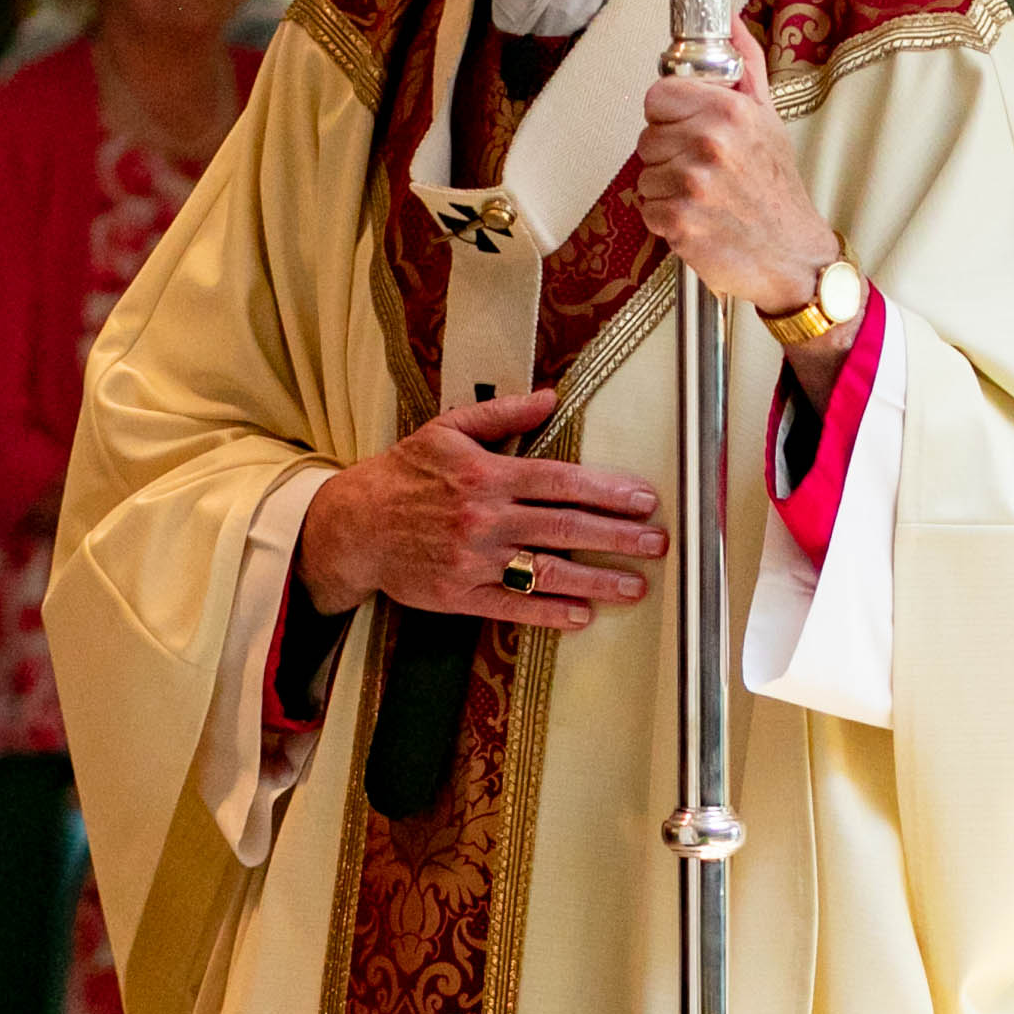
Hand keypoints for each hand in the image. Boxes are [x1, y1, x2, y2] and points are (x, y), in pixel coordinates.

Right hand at [294, 388, 666, 628]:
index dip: (607, 491)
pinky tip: (583, 615)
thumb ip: (502, 415)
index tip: (645, 500)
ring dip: (597, 581)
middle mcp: (484, 518)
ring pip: (547, 572)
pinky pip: (514, 607)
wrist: (354, 525)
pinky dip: (550, 613)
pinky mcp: (460, 596)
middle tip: (659, 544)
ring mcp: (474, 561)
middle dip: (618, 537)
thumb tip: (551, 398)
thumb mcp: (448, 430)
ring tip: (636, 586)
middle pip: (565, 527)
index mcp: (486, 474)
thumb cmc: (405, 473)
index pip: (560, 482)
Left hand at [636, 23, 831, 318]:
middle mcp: (710, 144)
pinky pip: (647, 209)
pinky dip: (666, 219)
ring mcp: (693, 186)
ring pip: (644, 175)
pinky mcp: (680, 224)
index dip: (670, 116)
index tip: (690, 131)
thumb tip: (729, 21)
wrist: (794, 256)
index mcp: (729, 112)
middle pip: (647, 137)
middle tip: (706, 171)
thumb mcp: (768, 119)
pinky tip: (698, 219)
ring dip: (667, 189)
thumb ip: (745, 67)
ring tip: (704, 197)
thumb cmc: (778, 190)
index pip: (658, 96)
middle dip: (669, 155)